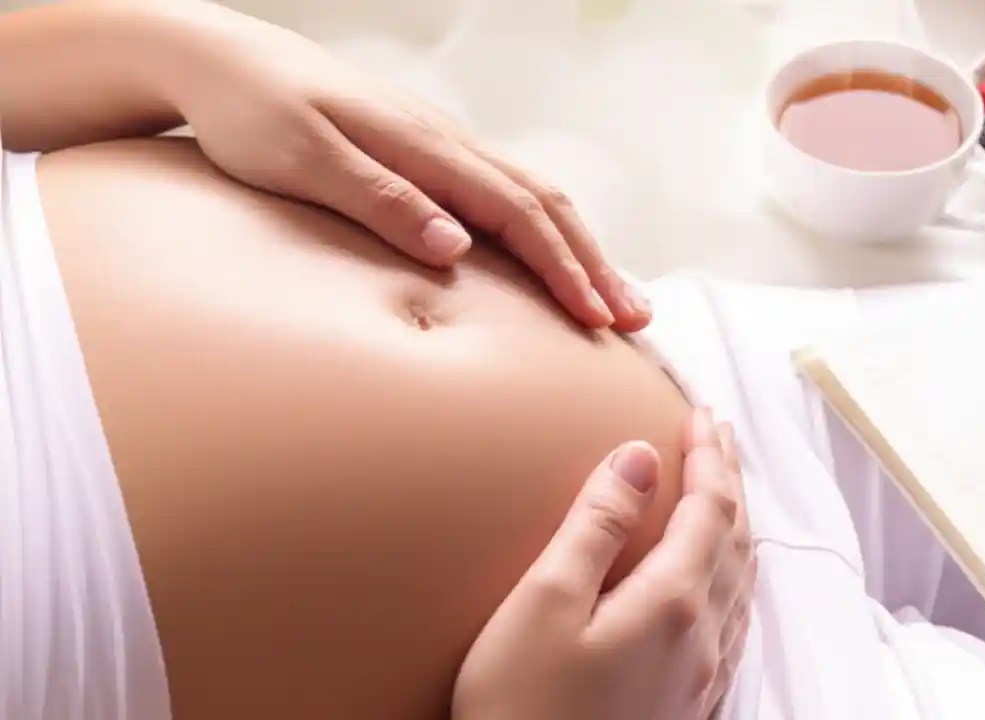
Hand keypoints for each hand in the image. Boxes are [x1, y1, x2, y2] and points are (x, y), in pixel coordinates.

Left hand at [151, 1, 648, 330]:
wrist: (220, 58)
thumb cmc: (250, 112)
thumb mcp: (303, 160)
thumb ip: (381, 201)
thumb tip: (457, 249)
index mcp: (427, 147)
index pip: (519, 213)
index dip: (564, 269)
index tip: (599, 320)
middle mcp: (448, 143)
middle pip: (547, 203)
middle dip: (596, 263)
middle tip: (637, 319)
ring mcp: (442, 145)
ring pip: (534, 195)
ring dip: (580, 248)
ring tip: (614, 297)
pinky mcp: (427, 153)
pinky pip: (507, 193)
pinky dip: (546, 231)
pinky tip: (552, 257)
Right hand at [453, 408, 754, 719]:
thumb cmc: (521, 709)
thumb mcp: (544, 604)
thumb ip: (596, 526)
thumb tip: (638, 458)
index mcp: (673, 603)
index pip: (710, 509)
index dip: (709, 456)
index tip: (700, 413)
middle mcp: (703, 639)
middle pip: (735, 540)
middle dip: (730, 480)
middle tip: (717, 435)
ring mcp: (702, 679)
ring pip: (740, 583)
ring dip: (736, 526)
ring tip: (725, 492)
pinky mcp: (689, 708)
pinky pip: (732, 622)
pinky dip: (731, 577)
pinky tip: (719, 583)